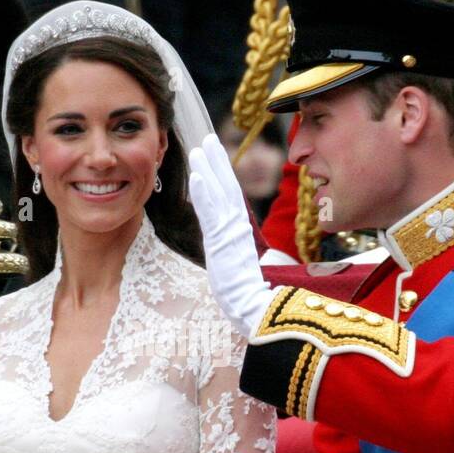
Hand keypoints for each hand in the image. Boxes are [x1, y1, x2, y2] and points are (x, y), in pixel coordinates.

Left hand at [188, 133, 277, 337]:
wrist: (257, 313)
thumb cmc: (254, 299)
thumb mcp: (244, 272)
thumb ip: (244, 259)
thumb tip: (249, 259)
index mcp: (241, 234)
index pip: (231, 198)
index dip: (223, 175)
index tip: (215, 156)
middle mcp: (237, 229)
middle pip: (227, 188)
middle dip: (217, 163)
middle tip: (208, 140)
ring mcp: (230, 234)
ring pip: (218, 195)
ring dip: (208, 170)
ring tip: (198, 149)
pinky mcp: (223, 242)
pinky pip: (211, 213)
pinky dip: (204, 193)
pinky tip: (196, 176)